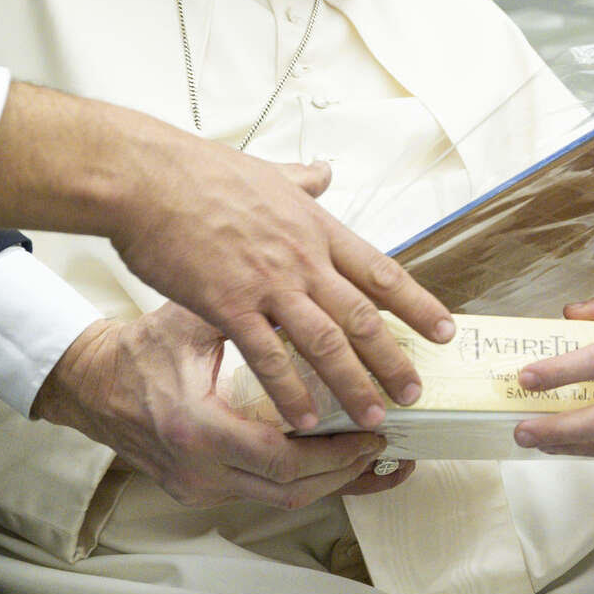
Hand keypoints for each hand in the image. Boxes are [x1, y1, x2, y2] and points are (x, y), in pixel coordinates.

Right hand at [0, 85, 455, 432]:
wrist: (148, 178)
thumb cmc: (200, 173)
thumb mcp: (268, 173)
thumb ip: (301, 182)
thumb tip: (324, 172)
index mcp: (317, 228)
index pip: (381, 271)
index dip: (417, 304)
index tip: (445, 329)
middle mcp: (304, 257)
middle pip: (363, 315)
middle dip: (393, 358)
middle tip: (416, 393)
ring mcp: (269, 282)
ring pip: (326, 341)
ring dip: (353, 383)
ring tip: (375, 417)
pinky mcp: (229, 303)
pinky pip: (268, 357)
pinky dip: (290, 391)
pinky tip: (303, 421)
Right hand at [31, 306, 408, 507]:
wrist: (91, 385)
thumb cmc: (143, 348)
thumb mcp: (194, 321)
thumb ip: (251, 314)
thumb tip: (313, 291)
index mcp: (195, 428)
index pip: (281, 457)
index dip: (335, 452)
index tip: (373, 432)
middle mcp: (197, 469)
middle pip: (289, 489)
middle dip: (346, 472)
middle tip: (388, 447)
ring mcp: (197, 487)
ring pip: (280, 499)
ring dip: (331, 483)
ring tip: (376, 461)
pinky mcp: (201, 490)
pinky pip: (263, 494)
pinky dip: (304, 481)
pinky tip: (338, 468)